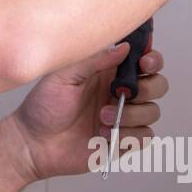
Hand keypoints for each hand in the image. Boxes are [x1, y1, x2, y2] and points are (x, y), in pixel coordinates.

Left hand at [6, 36, 167, 181]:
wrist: (33, 144)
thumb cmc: (43, 108)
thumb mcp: (63, 75)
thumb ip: (94, 60)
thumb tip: (123, 48)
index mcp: (108, 72)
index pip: (143, 60)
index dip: (152, 59)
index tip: (146, 62)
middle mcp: (119, 93)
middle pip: (157, 85)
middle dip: (148, 88)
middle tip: (123, 92)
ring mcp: (123, 117)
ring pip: (152, 112)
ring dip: (131, 114)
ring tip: (101, 117)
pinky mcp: (122, 140)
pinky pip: (144, 137)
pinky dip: (128, 136)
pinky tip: (104, 134)